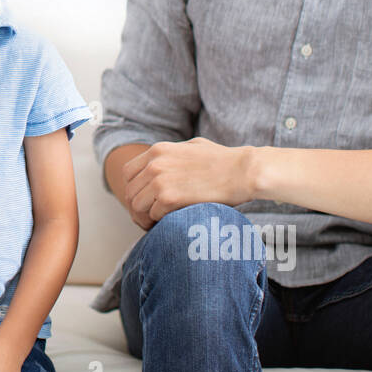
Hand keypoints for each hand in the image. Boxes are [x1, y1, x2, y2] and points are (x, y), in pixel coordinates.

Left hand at [124, 137, 254, 229]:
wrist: (243, 172)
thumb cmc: (224, 161)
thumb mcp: (193, 147)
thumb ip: (173, 154)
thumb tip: (165, 163)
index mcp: (158, 150)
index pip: (128, 172)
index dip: (134, 189)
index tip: (144, 200)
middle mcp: (154, 164)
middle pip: (130, 192)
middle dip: (137, 208)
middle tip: (149, 219)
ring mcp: (160, 180)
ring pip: (137, 206)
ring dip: (145, 218)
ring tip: (157, 225)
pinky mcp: (169, 198)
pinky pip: (152, 215)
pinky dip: (158, 223)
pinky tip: (168, 225)